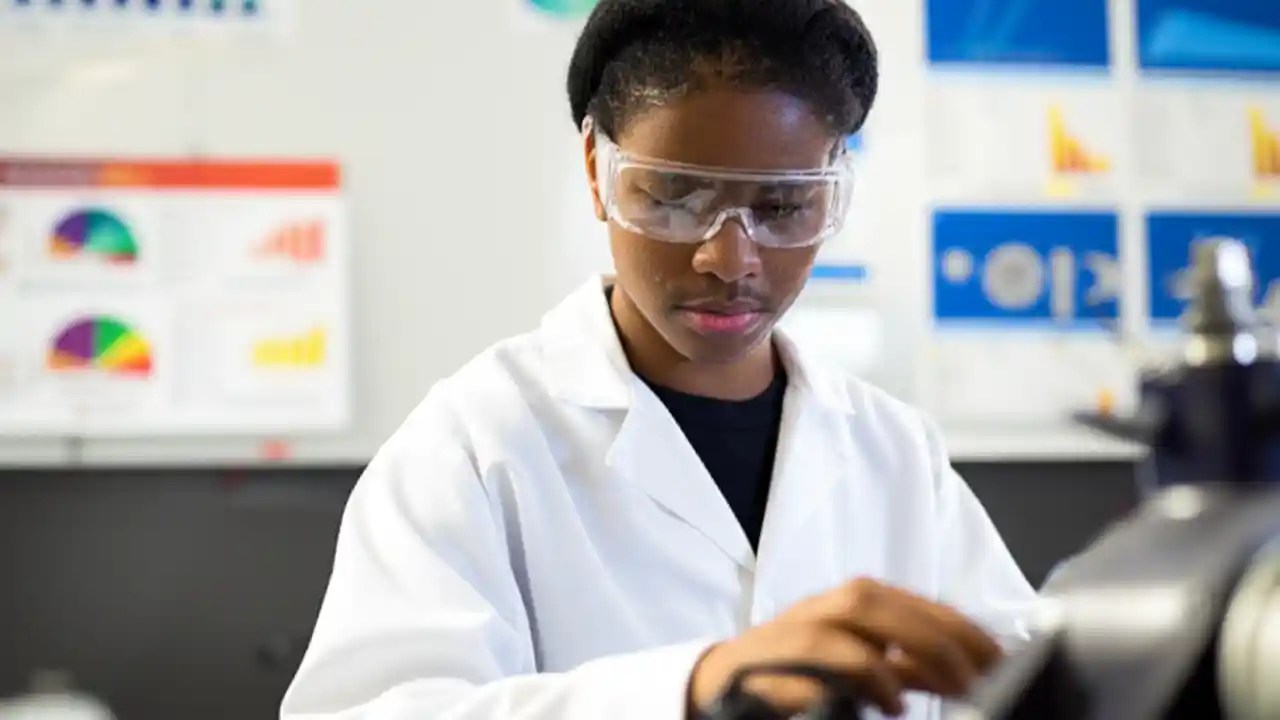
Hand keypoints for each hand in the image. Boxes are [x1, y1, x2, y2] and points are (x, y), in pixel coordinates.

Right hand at [687, 578, 1002, 717]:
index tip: (1002, 657)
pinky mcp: (760, 668)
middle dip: (935, 634)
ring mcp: (785, 635)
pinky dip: (848, 679)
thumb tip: (970, 671)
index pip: (908, 600)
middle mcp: (816, 611)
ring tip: (931, 690)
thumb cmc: (796, 677)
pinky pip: (805, 663)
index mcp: (845, 607)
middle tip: (979, 677)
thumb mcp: (861, 669)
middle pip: (874, 601)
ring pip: (840, 620)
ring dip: (893, 651)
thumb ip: (907, 666)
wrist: (717, 689)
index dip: (959, 625)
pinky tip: (885, 702)